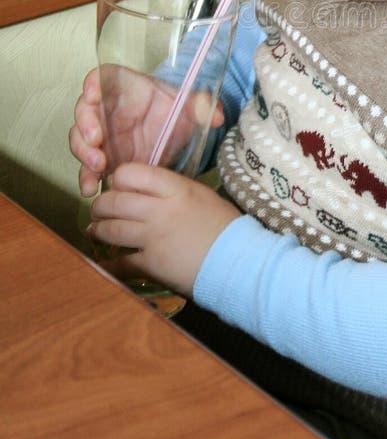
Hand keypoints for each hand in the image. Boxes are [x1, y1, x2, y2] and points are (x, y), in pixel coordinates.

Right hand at [69, 67, 224, 196]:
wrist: (175, 133)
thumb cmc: (175, 110)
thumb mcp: (190, 106)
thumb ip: (202, 106)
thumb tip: (216, 116)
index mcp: (125, 87)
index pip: (101, 77)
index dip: (93, 84)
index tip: (93, 93)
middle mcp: (108, 109)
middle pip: (84, 111)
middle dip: (86, 127)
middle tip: (97, 143)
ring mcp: (103, 134)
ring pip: (80, 139)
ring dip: (84, 153)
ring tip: (98, 167)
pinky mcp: (104, 156)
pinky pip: (87, 165)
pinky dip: (86, 176)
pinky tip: (92, 187)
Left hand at [89, 162, 239, 296]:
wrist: (239, 262)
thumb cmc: (227, 227)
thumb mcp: (204, 196)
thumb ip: (176, 190)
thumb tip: (154, 190)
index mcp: (176, 189)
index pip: (133, 173)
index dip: (119, 178)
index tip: (118, 185)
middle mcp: (161, 210)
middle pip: (115, 201)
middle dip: (101, 205)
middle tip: (100, 209)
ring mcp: (154, 238)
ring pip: (111, 229)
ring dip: (99, 230)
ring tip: (96, 231)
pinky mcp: (151, 264)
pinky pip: (120, 262)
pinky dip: (110, 264)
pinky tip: (106, 263)